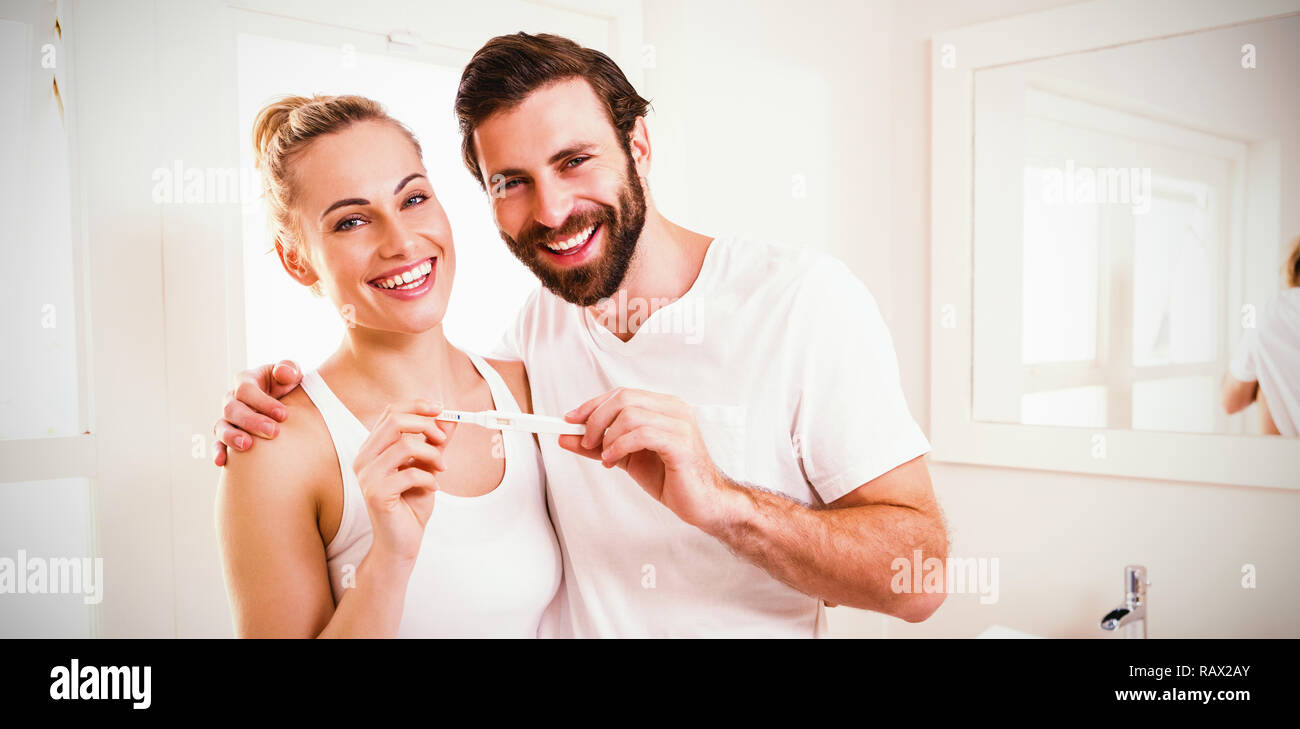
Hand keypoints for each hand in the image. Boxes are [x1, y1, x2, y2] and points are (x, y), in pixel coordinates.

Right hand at [213, 360, 302, 465]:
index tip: (284, 415)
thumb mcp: (292, 374)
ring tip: (247, 445)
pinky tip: (222, 461)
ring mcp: (228, 419)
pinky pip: (217, 444)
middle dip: (252, 421)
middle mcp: (233, 399)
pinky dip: (218, 452)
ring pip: (221, 426)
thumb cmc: (288, 386)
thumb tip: (283, 373)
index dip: (263, 402)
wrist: (288, 403)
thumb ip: (289, 368)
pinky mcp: (228, 436)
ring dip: (232, 437)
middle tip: (272, 432)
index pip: (246, 389)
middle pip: (232, 409)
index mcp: (246, 381)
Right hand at [353, 400, 457, 564]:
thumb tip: (451, 418)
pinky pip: (410, 473)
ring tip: (441, 468)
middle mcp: (364, 459)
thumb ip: (436, 443)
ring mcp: (367, 476)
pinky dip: (429, 478)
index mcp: (372, 448)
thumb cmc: (411, 504)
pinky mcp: (376, 493)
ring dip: (432, 454)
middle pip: (395, 421)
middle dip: (427, 425)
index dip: (417, 406)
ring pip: (404, 445)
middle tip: (443, 440)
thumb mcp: (428, 467)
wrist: (401, 542)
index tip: (441, 410)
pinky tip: (432, 487)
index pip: (390, 412)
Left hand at [560, 388, 730, 528]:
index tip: (569, 420)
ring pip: (630, 415)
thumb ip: (599, 446)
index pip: (621, 394)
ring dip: (608, 437)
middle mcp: (673, 409)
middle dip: (595, 419)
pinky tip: (613, 460)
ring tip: (606, 458)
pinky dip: (619, 446)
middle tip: (585, 441)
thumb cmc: (671, 477)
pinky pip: (642, 434)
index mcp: (663, 406)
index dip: (592, 405)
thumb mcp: (627, 458)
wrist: (703, 503)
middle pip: (623, 398)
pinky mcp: (681, 443)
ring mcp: (680, 424)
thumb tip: (566, 437)